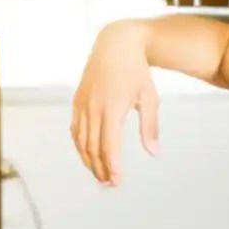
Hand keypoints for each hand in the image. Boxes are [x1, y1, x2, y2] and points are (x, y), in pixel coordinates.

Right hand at [71, 21, 159, 185]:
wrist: (117, 44)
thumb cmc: (137, 71)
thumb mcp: (149, 97)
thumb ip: (150, 126)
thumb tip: (153, 152)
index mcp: (112, 107)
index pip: (109, 146)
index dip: (112, 166)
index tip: (118, 181)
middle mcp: (93, 107)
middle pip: (93, 148)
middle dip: (100, 169)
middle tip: (110, 184)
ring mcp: (82, 104)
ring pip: (81, 141)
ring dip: (88, 161)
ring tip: (99, 175)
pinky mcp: (77, 100)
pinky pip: (75, 129)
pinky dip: (80, 146)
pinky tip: (88, 155)